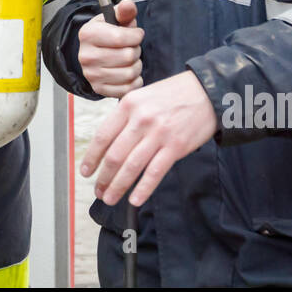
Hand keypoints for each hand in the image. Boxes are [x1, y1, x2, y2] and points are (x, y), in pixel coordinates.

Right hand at [77, 0, 143, 97]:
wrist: (93, 52)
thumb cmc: (106, 34)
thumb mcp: (114, 19)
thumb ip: (124, 11)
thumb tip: (128, 5)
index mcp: (88, 34)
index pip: (120, 38)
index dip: (135, 35)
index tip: (136, 34)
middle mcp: (86, 56)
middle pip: (127, 56)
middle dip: (136, 50)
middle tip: (132, 47)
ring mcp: (91, 75)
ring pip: (129, 73)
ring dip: (137, 66)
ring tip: (131, 60)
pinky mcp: (99, 89)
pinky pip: (128, 88)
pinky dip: (135, 81)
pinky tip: (129, 72)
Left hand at [80, 70, 217, 207]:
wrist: (206, 92)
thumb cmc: (173, 94)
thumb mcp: (143, 96)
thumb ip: (126, 117)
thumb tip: (108, 144)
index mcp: (129, 105)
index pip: (103, 136)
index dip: (91, 157)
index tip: (85, 171)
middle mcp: (141, 119)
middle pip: (115, 155)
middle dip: (103, 177)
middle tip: (98, 190)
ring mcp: (158, 134)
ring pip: (132, 167)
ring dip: (118, 186)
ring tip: (110, 198)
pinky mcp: (176, 147)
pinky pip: (155, 173)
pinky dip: (143, 189)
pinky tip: (134, 200)